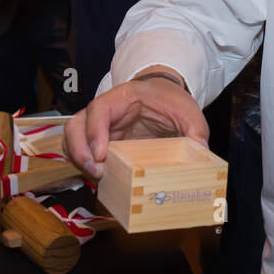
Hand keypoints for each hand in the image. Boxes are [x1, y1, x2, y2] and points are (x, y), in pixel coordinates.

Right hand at [64, 71, 207, 179]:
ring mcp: (100, 127)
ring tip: (96, 178)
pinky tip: (98, 178)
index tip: (101, 154)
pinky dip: (82, 164)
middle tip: (96, 172)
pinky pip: (81, 151)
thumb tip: (202, 151)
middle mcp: (105, 111)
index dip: (95, 131)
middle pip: (75, 124)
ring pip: (72, 138)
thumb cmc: (171, 99)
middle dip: (78, 149)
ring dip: (77, 159)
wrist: (163, 96)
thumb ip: (195, 129)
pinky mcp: (100, 142)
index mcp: (123, 97)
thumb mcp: (188, 110)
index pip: (99, 109)